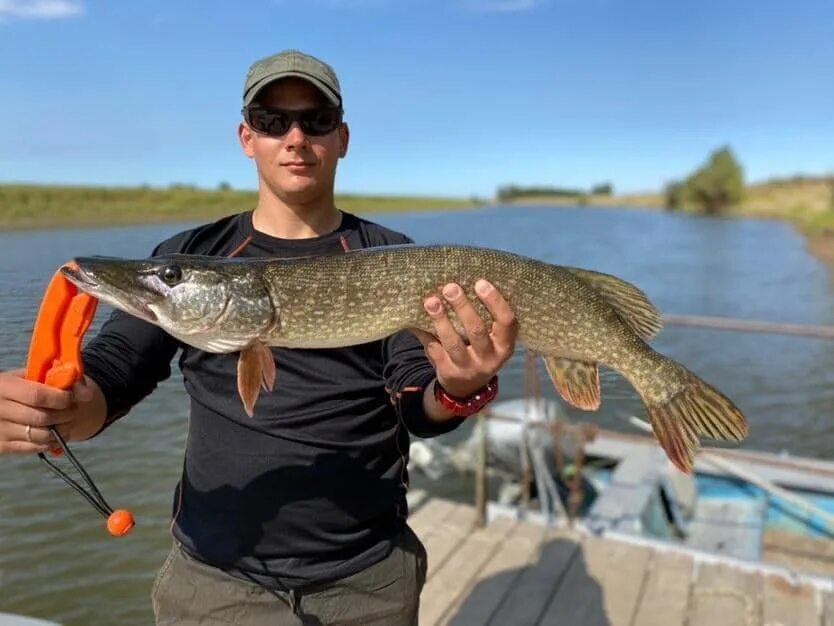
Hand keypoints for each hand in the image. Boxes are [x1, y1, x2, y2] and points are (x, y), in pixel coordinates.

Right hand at [0, 369, 104, 453]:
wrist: (1, 400)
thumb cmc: (24, 385)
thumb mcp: (36, 374)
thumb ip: (62, 378)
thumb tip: (87, 395)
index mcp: (2, 386)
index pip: (37, 396)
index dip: (60, 398)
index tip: (71, 398)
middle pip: (41, 418)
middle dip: (65, 415)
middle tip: (73, 410)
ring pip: (40, 436)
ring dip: (62, 430)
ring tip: (67, 421)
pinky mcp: (2, 446)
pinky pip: (35, 448)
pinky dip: (52, 442)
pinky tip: (56, 432)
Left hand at [412, 280, 517, 398]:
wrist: (466, 388)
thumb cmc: (478, 351)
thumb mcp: (490, 339)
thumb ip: (484, 317)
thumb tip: (460, 281)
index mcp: (504, 345)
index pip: (507, 322)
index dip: (495, 302)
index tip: (480, 283)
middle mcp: (490, 358)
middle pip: (477, 330)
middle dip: (462, 307)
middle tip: (450, 287)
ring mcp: (468, 368)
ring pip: (453, 343)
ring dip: (441, 320)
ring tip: (431, 301)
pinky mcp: (448, 373)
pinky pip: (435, 351)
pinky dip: (425, 334)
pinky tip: (417, 320)